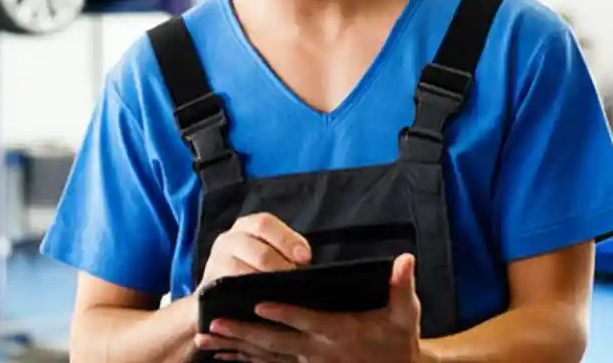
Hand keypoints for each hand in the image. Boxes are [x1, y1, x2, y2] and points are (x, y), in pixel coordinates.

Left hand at [194, 253, 423, 362]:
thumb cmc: (399, 338)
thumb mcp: (405, 313)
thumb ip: (401, 286)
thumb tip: (405, 260)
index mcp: (339, 332)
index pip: (307, 320)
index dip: (284, 312)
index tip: (259, 303)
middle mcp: (318, 350)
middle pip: (275, 342)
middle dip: (243, 332)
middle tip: (215, 323)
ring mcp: (308, 362)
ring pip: (265, 356)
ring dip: (234, 348)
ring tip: (206, 340)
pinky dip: (244, 360)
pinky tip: (222, 355)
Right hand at [196, 213, 311, 295]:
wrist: (219, 291)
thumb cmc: (253, 268)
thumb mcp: (269, 250)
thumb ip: (286, 249)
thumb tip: (304, 259)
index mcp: (245, 226)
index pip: (265, 224)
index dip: (287, 240)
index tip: (305, 258)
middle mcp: (227, 240)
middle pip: (260, 252)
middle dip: (281, 269)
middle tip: (295, 283)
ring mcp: (216, 262)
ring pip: (245, 273)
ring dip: (267, 286)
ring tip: (282, 295)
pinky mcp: (211, 285)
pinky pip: (233, 290)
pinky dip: (249, 296)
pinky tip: (263, 303)